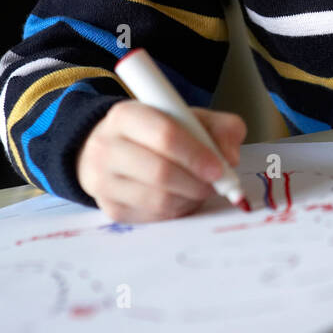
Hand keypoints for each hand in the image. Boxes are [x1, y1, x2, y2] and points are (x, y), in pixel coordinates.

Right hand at [76, 100, 246, 221]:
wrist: (118, 149)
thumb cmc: (159, 132)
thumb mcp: (192, 118)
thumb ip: (221, 128)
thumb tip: (229, 158)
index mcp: (126, 116)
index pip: (164, 136)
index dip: (196, 154)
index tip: (219, 168)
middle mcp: (105, 147)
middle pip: (160, 172)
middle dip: (197, 182)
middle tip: (215, 184)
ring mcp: (103, 181)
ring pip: (158, 200)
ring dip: (189, 198)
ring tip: (199, 188)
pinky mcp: (111, 209)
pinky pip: (154, 216)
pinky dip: (177, 210)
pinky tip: (181, 196)